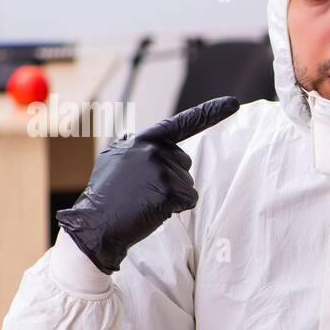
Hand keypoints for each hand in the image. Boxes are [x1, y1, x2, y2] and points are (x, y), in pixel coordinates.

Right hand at [55, 96, 238, 273]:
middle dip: (172, 178)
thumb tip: (147, 140)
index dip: (209, 113)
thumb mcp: (114, 161)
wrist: (95, 226)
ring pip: (187, 183)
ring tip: (145, 201)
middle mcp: (153, 149)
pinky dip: (177, 208)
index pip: (179, 123)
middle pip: (184, 161)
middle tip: (144, 192)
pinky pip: (190, 199)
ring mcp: (162, 169)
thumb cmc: (107, 198)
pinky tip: (154, 210)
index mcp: (140, 140)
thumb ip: (135, 148)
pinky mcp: (169, 190)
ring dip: (172, 196)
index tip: (234, 103)